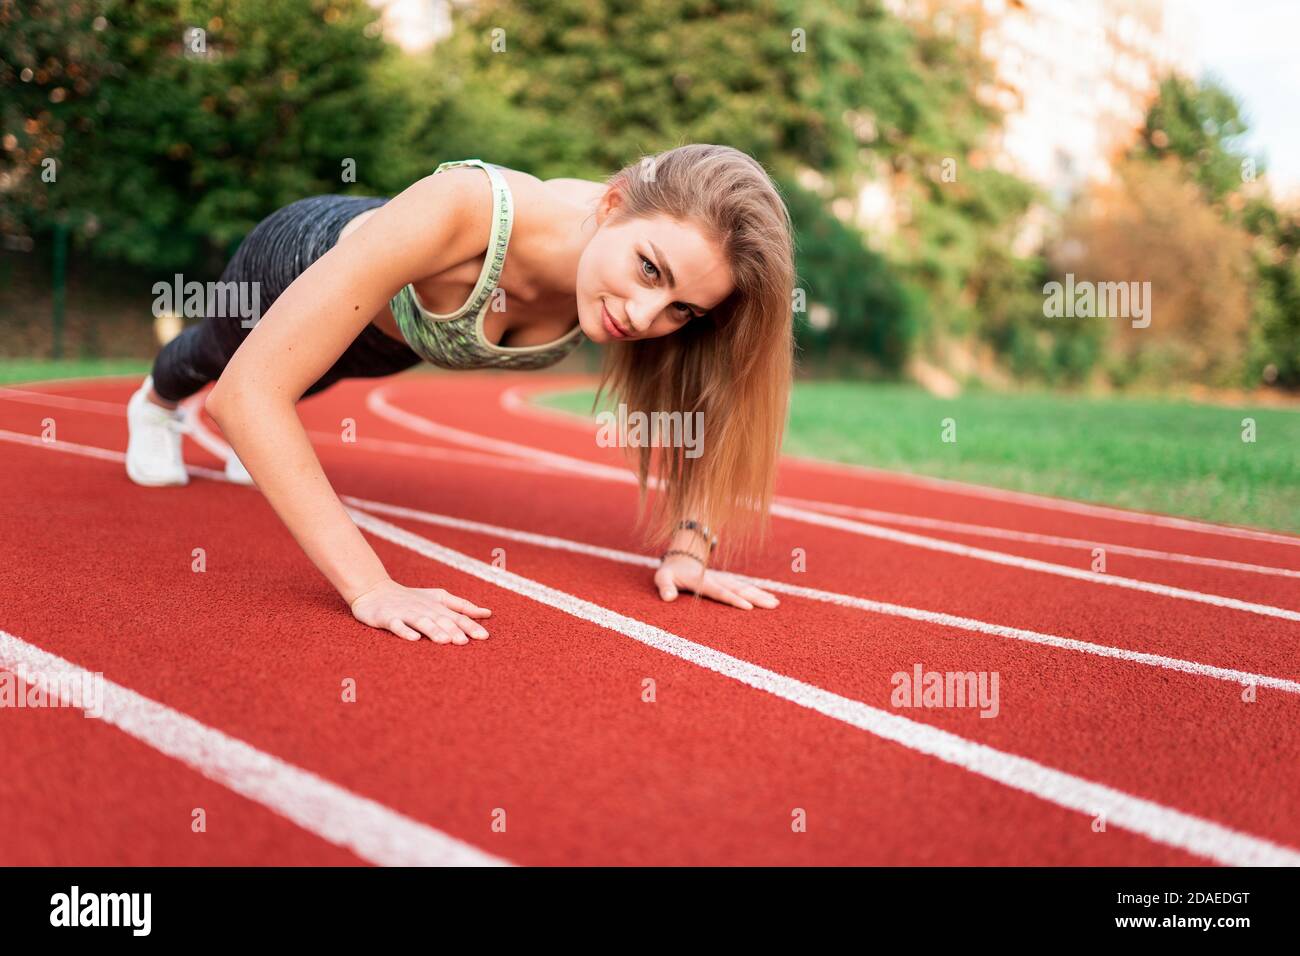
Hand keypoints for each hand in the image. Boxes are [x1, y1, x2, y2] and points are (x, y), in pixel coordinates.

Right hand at [349, 578, 491, 643]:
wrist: (375, 591)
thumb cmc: (411, 598)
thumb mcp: (438, 598)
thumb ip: (462, 606)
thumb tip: (487, 613)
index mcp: (437, 605)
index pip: (457, 616)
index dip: (470, 625)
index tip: (484, 636)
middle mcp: (424, 609)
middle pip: (441, 619)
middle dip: (454, 630)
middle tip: (465, 642)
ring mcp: (406, 613)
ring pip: (422, 622)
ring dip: (433, 630)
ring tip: (444, 641)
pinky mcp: (388, 618)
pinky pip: (397, 625)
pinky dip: (405, 631)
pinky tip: (414, 638)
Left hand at [654, 554, 779, 609]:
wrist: (680, 558)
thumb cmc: (670, 572)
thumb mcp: (662, 577)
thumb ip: (664, 586)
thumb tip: (668, 598)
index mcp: (702, 580)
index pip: (719, 591)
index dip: (733, 599)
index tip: (748, 607)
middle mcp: (716, 579)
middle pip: (738, 588)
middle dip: (755, 596)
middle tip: (772, 605)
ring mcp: (723, 579)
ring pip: (744, 587)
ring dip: (759, 594)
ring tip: (775, 603)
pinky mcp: (726, 581)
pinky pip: (743, 586)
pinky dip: (756, 592)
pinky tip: (769, 598)